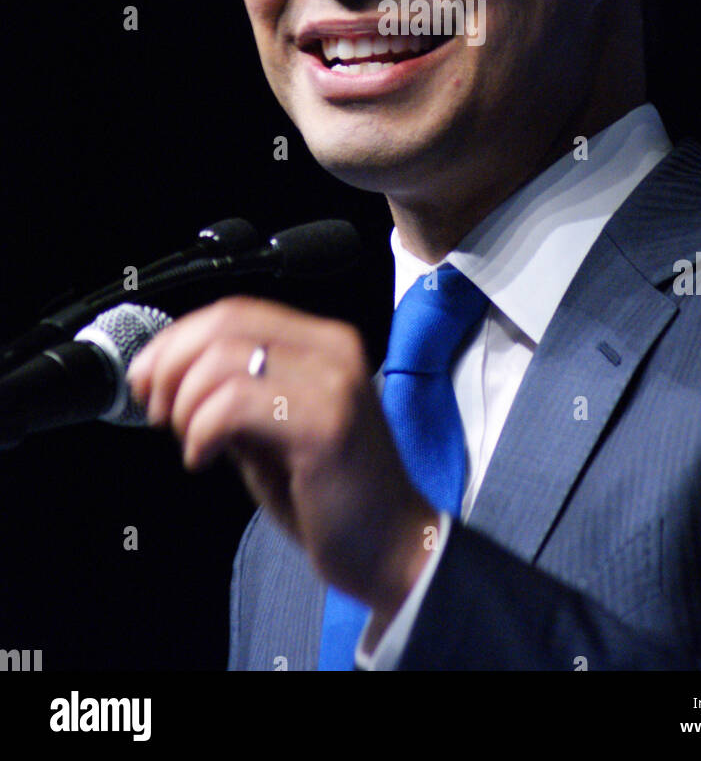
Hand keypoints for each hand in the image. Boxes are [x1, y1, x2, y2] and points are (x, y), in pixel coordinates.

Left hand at [126, 296, 437, 627]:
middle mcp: (332, 349)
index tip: (147, 379)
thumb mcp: (273, 432)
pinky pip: (235, 403)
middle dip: (171, 364)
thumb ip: (235, 398)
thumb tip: (173, 378)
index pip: (234, 312)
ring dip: (186, 404)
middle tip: (158, 411)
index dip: (177, 340)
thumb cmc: (333, 497)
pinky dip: (202, 430)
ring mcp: (333, 381)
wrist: (394, 548)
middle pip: (225, 323)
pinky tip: (205, 457)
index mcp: (323, 343)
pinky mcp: (325, 422)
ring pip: (224, 359)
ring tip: (189, 442)